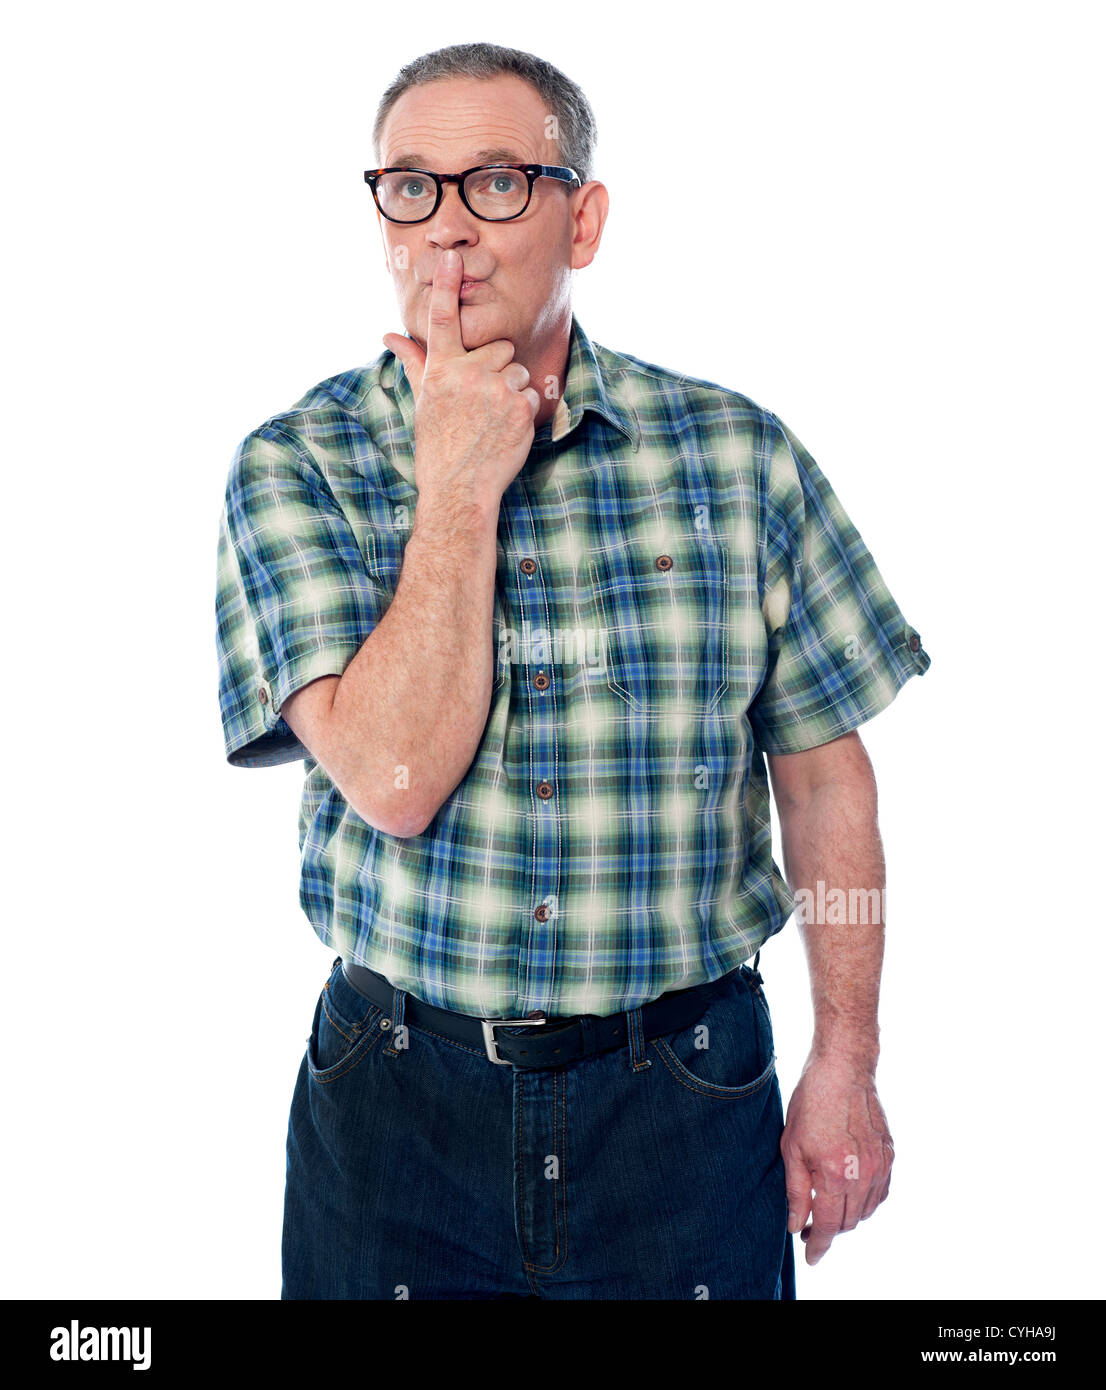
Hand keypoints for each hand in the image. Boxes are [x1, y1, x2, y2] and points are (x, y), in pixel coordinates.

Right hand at [382, 249, 540, 510]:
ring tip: (492, 417)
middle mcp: (467, 374)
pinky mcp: (520, 408)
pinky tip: (505, 430)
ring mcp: (495, 390)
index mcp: (441, 369)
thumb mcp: (423, 399)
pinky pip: (531, 393)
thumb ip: (413, 361)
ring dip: (511, 390)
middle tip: (481, 399)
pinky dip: (523, 411)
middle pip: (498, 346)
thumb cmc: (438, 444)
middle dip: (496, 368)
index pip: (443, 318)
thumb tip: (389, 335)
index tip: (451, 256)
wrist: (459, 488)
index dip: (448, 285)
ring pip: (517, 370)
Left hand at [781, 1051, 893, 1264]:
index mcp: (834, 1174)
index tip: (811, 1256)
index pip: (828, 1226)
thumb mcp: (791, 1147)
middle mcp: (862, 1174)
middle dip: (830, 1229)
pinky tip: (850, 1190)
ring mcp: (880, 1164)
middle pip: (848, 1222)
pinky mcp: (889, 1154)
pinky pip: (880, 1191)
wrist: (843, 1069)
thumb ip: (796, 1191)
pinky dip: (866, 1200)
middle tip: (810, 1225)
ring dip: (848, 1215)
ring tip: (828, 1204)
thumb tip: (796, 1225)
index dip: (818, 1245)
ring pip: (866, 1210)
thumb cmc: (811, 1103)